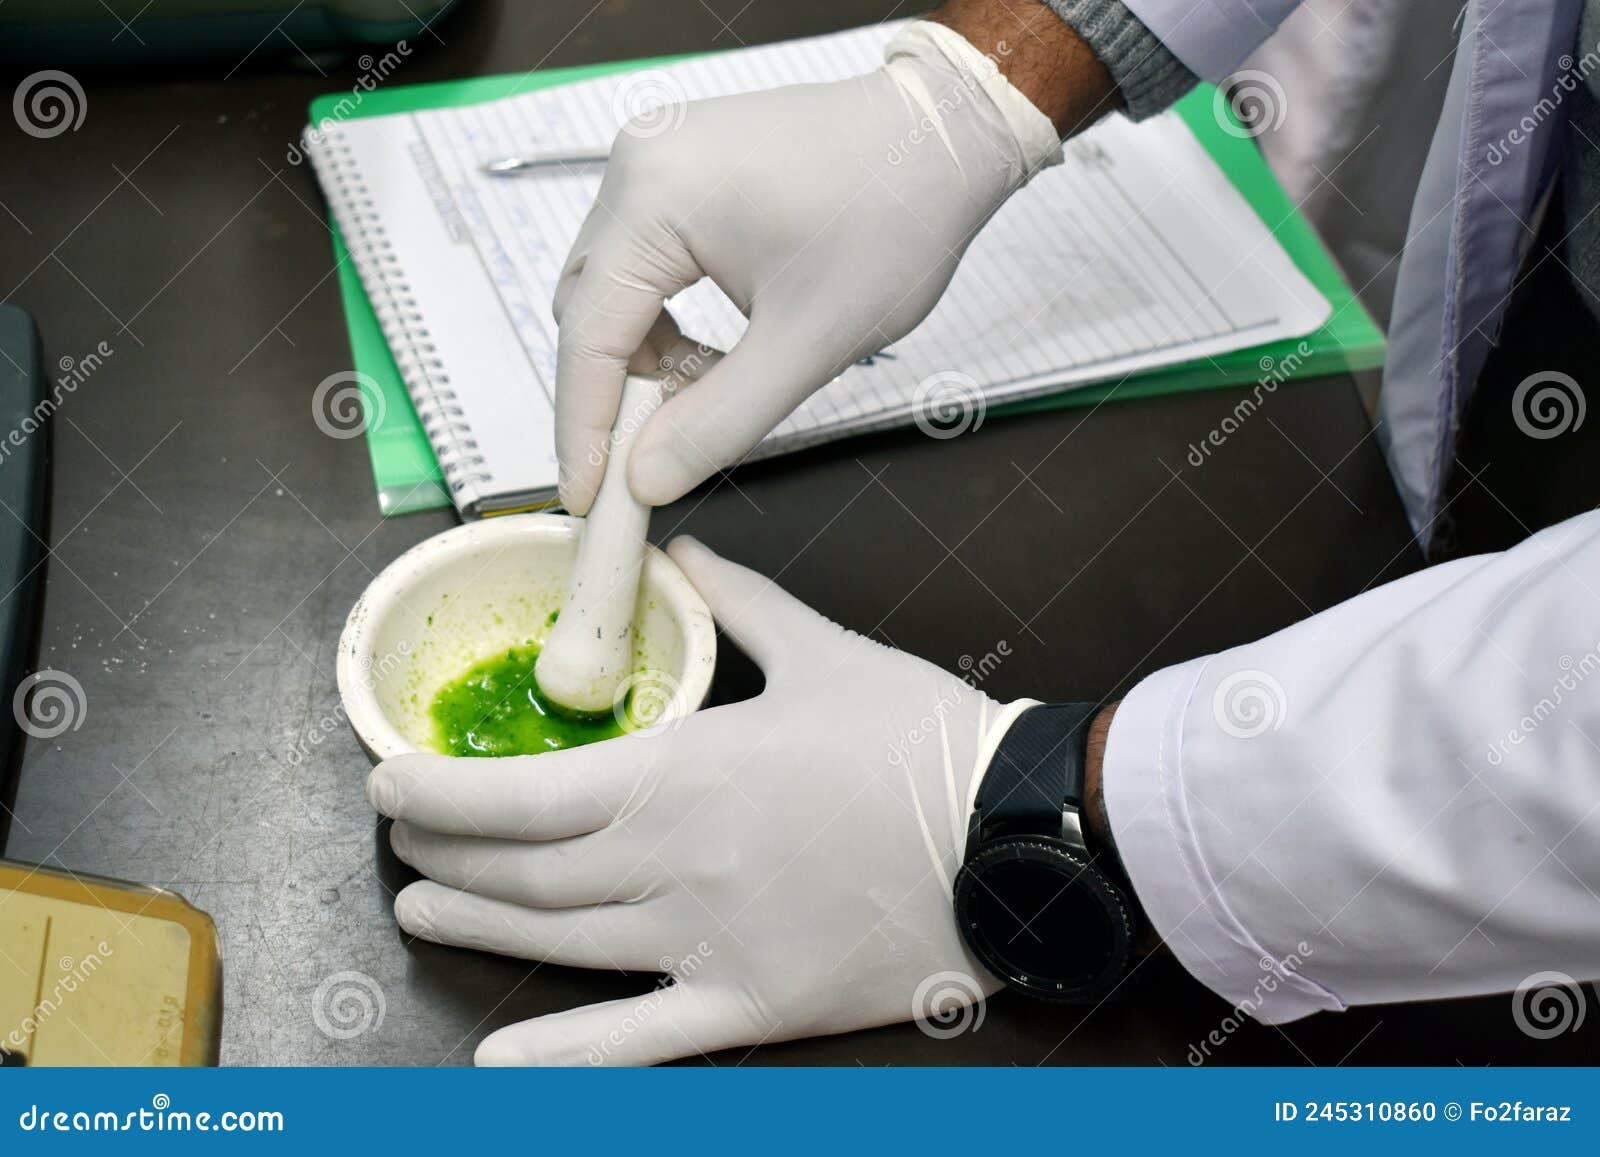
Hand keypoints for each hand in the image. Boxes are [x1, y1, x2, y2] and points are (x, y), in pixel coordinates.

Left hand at [367, 537, 1010, 1064]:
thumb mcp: (825, 654)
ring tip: (423, 908)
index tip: (389, 782)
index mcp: (687, 773)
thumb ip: (740, 602)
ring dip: (480, 924)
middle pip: (527, 870)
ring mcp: (709, 941)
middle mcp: (676, 863)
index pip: (526, 792)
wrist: (1013, 833)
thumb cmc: (920, 739)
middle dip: (446, 852)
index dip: (442, 793)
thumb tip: (684, 548)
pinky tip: (498, 1063)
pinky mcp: (752, 1002)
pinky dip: (566, 1059)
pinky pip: (642, 1043)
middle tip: (403, 840)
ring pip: (562, 942)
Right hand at [553, 18, 1069, 513]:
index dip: (582, 429)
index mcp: (656, 196)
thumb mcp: (809, 345)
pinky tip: (716, 354)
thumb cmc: (894, 222)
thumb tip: (646, 479)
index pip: (588, 335)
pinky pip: (642, 261)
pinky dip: (665, 321)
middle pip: (586, 311)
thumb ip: (719, 422)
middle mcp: (637, 164)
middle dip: (615, 394)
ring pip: (613, 291)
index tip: (585, 500)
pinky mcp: (679, 167)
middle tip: (651, 460)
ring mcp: (655, 158)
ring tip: (710, 394)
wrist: (944, 138)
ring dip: (645, 359)